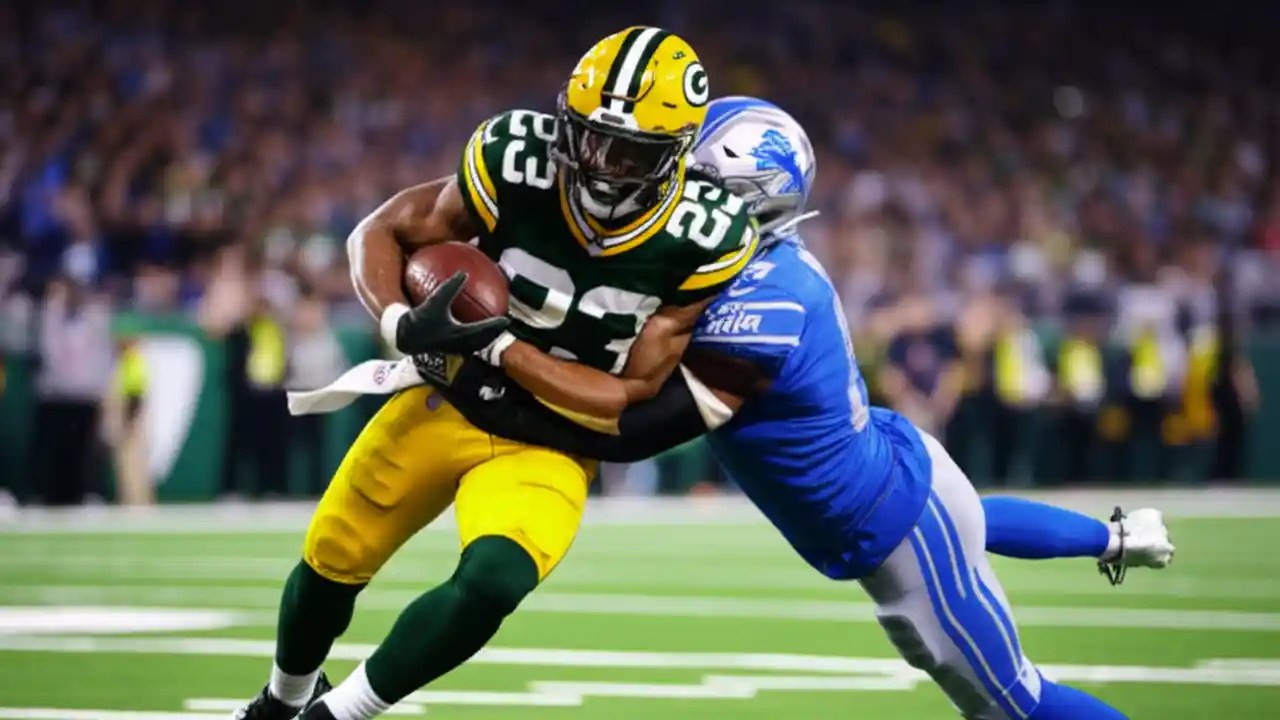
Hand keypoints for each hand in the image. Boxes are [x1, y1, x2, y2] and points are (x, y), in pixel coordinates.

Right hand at [382, 272, 508, 354]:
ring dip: (486, 337)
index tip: (507, 320)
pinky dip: (475, 338)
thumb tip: (464, 273)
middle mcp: (460, 344)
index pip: (483, 330)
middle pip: (484, 341)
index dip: (496, 325)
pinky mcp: (449, 349)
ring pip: (477, 345)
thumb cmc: (420, 320)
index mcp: (460, 335)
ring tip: (492, 328)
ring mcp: (455, 349)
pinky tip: (471, 329)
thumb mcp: (435, 302)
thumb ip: (450, 288)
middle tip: (504, 324)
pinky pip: (468, 344)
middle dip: (495, 334)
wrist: (404, 337)